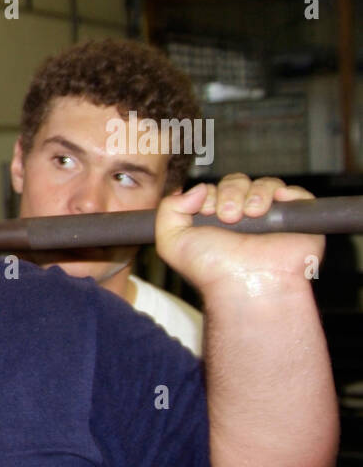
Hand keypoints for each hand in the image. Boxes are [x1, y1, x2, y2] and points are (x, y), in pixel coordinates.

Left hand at [155, 174, 321, 299]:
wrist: (244, 284)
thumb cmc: (211, 268)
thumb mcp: (171, 240)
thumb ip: (168, 209)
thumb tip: (197, 189)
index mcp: (215, 222)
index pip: (214, 189)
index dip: (209, 195)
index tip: (207, 213)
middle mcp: (244, 219)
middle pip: (238, 182)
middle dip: (230, 193)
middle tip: (228, 217)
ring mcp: (272, 219)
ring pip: (266, 184)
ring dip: (255, 193)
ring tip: (251, 214)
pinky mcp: (298, 222)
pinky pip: (298, 194)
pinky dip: (286, 192)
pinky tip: (276, 202)